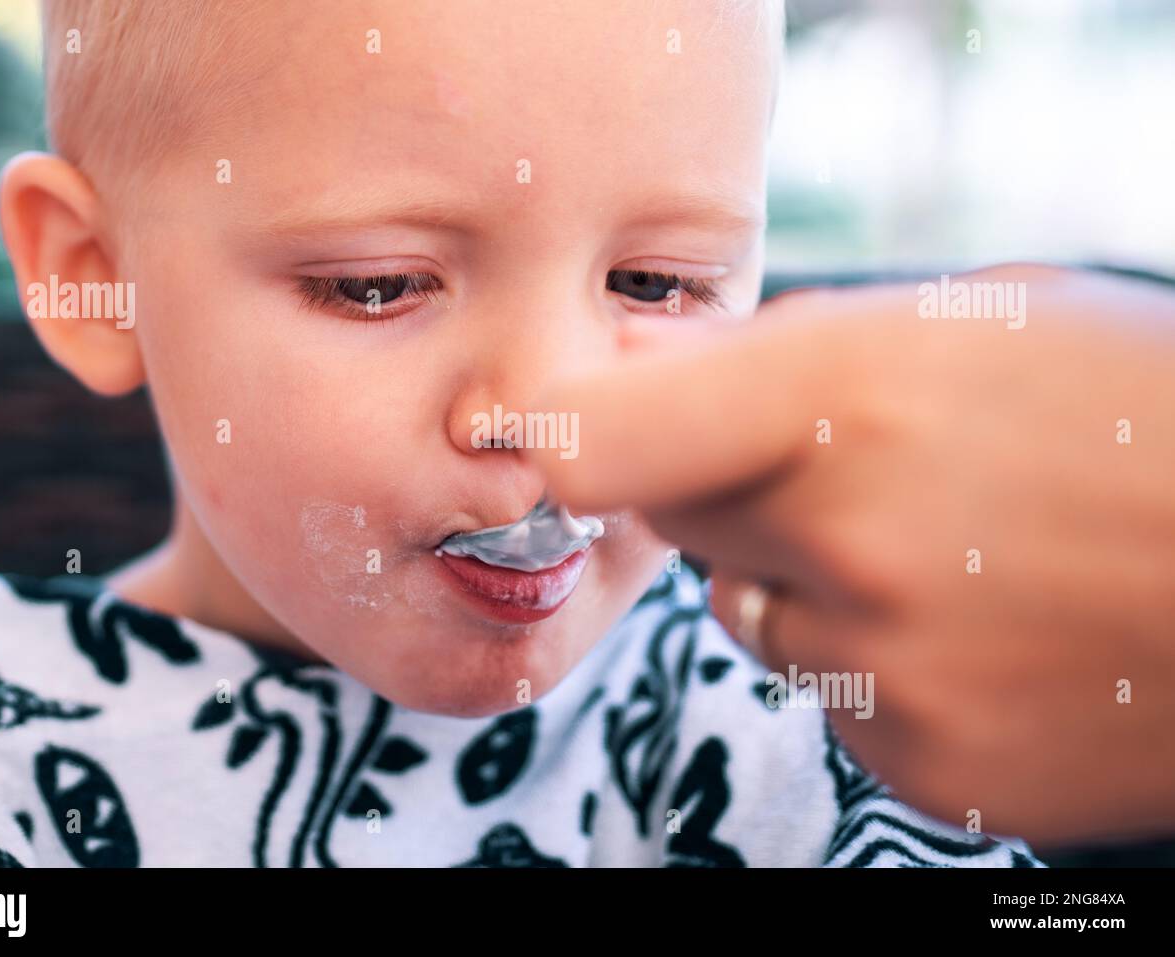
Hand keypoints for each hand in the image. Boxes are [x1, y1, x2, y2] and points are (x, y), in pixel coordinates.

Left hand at [531, 264, 1174, 845]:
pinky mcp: (921, 767)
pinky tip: (985, 631)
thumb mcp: (979, 317)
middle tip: (840, 465)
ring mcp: (883, 673)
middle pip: (675, 522)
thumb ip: (793, 349)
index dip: (555, 434)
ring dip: (809, 583)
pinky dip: (881, 667)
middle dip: (724, 487)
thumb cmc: (1143, 414)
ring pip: (755, 617)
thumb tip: (646, 369)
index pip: (602, 438)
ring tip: (949, 551)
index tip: (527, 435)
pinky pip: (835, 702)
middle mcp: (845, 543)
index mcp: (847, 394)